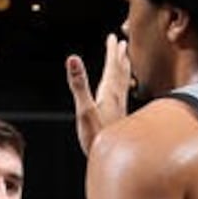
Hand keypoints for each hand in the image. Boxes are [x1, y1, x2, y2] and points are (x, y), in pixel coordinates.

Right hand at [65, 34, 130, 154]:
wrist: (113, 161)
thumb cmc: (97, 138)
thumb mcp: (84, 109)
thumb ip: (79, 84)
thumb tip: (72, 59)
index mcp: (109, 93)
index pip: (111, 67)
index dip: (112, 51)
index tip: (113, 37)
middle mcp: (117, 99)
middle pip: (120, 73)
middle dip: (120, 57)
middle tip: (122, 43)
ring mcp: (119, 110)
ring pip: (123, 85)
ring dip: (123, 71)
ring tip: (125, 62)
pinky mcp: (119, 120)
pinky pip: (122, 98)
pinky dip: (122, 89)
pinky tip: (120, 95)